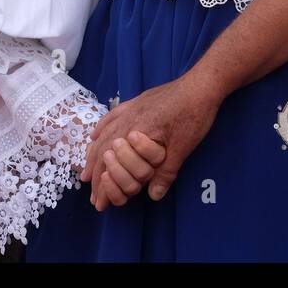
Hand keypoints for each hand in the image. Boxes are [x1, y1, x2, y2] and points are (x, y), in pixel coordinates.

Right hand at [81, 74, 220, 210]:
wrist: (200, 86)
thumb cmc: (193, 116)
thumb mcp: (183, 147)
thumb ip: (166, 172)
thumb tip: (153, 195)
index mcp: (136, 132)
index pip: (111, 162)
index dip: (103, 184)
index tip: (99, 202)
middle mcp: (127, 120)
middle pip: (102, 149)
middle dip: (94, 172)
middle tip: (90, 191)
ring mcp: (130, 109)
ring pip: (104, 133)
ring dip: (93, 153)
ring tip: (87, 168)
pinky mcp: (136, 102)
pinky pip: (111, 116)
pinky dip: (101, 128)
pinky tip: (94, 135)